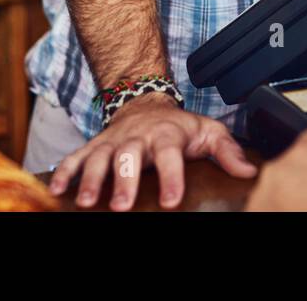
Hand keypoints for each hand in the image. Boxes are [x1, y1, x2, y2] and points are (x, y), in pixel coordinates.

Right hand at [49, 93, 255, 209]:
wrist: (144, 102)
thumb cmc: (177, 126)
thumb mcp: (207, 132)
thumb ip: (227, 151)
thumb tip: (249, 171)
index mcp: (166, 134)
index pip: (170, 154)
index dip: (171, 177)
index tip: (171, 199)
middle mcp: (136, 137)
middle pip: (129, 156)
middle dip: (124, 180)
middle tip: (121, 205)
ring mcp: (113, 141)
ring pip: (99, 157)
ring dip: (91, 178)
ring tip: (87, 201)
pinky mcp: (94, 145)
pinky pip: (75, 157)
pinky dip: (65, 171)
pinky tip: (57, 190)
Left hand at [244, 129, 306, 211]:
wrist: (302, 260)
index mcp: (305, 154)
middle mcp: (277, 167)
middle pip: (300, 160)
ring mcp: (262, 189)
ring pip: (285, 181)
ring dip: (298, 192)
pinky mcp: (253, 207)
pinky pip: (272, 200)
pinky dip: (283, 206)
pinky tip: (299, 216)